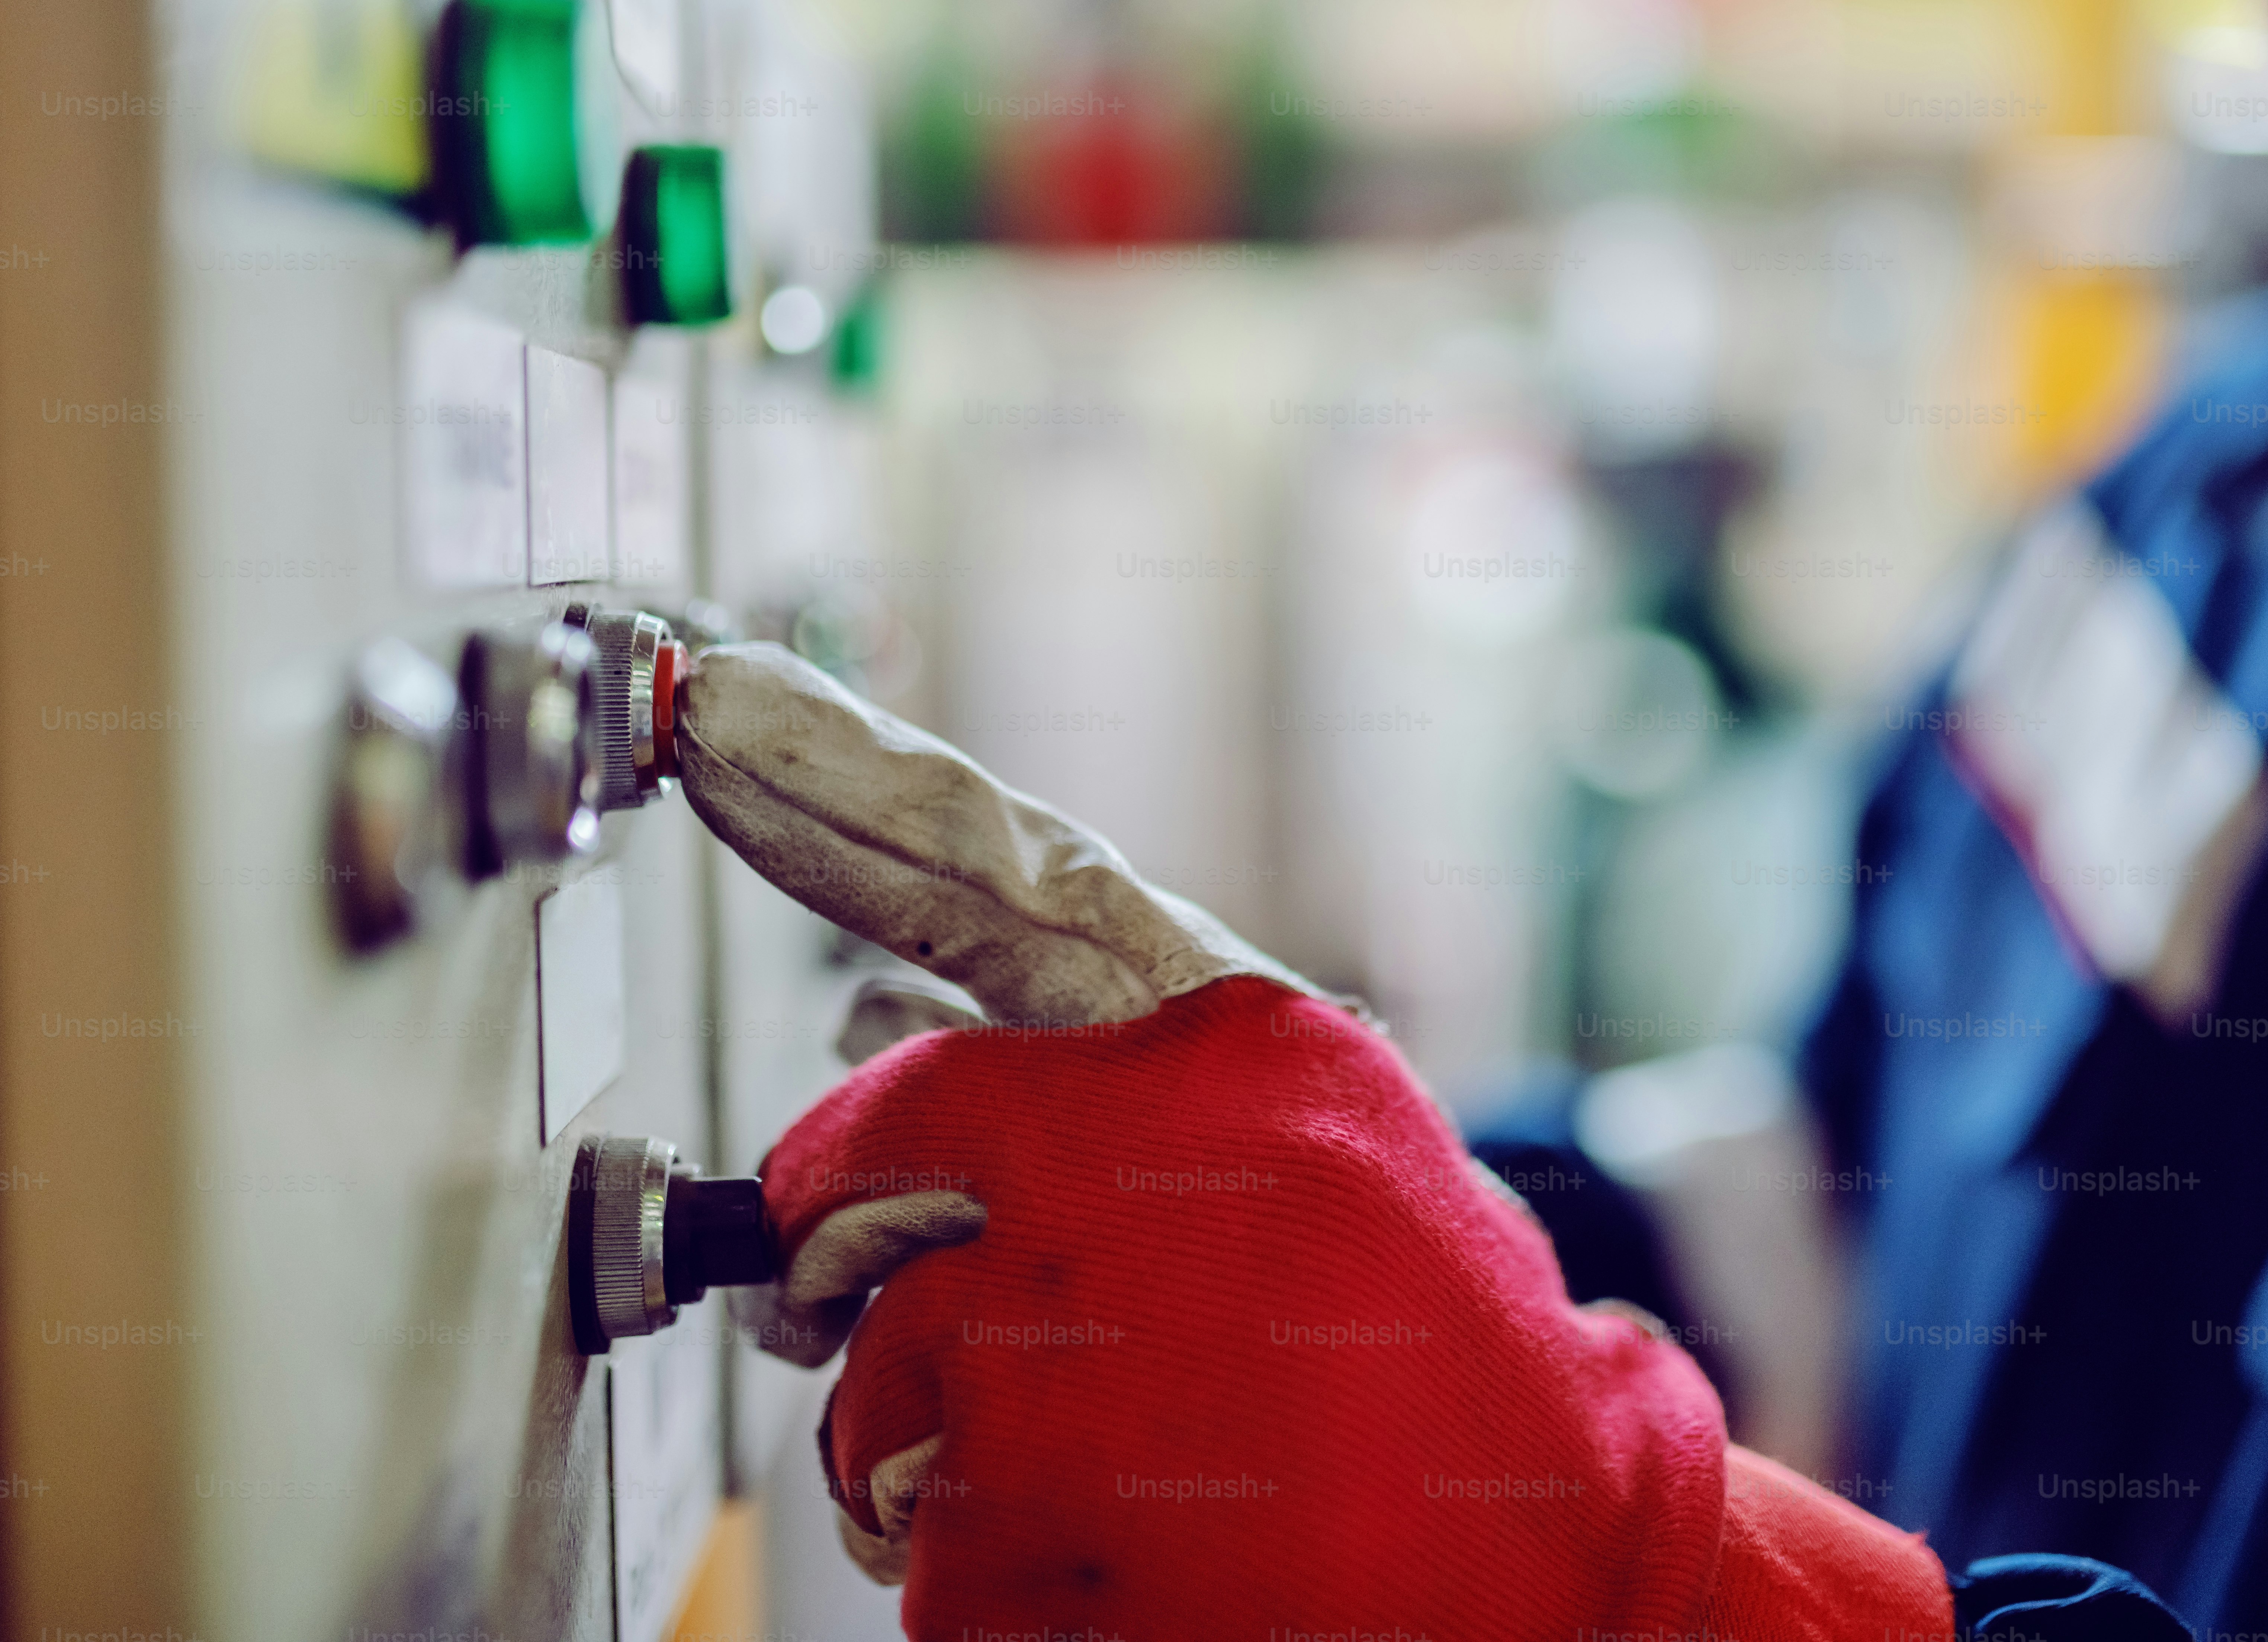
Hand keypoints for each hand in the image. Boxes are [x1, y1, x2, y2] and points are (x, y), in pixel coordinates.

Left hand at [674, 643, 1951, 1635]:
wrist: (1550, 1538)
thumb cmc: (1416, 1331)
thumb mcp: (1296, 1134)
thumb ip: (1088, 1065)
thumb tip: (868, 1018)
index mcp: (1220, 1037)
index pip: (972, 866)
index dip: (829, 780)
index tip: (717, 711)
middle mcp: (1133, 1154)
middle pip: (853, 1175)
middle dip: (867, 1270)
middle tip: (1003, 1328)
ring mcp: (1072, 1336)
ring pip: (869, 1390)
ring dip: (939, 1454)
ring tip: (1119, 1462)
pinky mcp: (1032, 1512)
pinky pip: (911, 1546)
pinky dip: (990, 1574)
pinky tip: (1126, 1550)